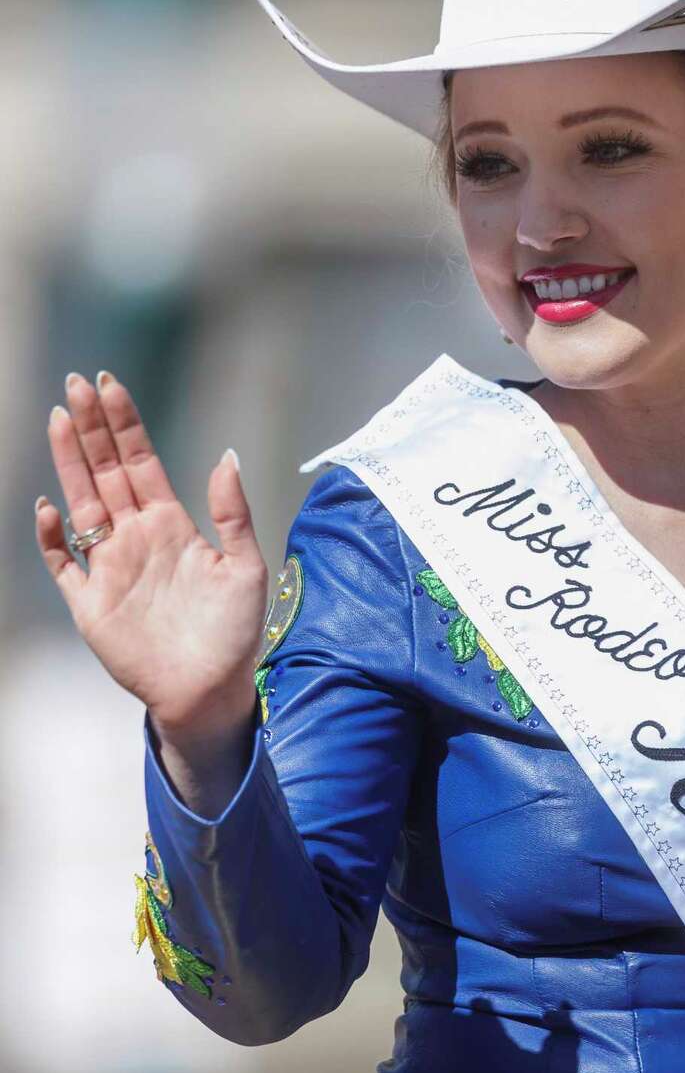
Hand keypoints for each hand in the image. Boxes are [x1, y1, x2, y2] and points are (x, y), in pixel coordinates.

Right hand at [36, 371, 268, 749]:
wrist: (212, 691)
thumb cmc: (234, 633)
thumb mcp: (246, 567)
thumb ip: (233, 513)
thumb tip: (227, 456)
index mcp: (171, 524)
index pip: (142, 462)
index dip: (125, 424)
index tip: (111, 383)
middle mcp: (136, 537)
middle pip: (106, 471)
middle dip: (92, 427)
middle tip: (77, 381)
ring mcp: (109, 567)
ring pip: (81, 503)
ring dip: (69, 463)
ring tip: (58, 419)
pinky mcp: (90, 603)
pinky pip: (62, 564)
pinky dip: (52, 537)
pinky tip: (50, 508)